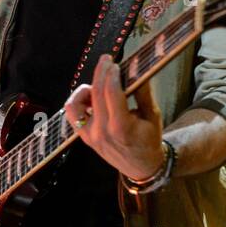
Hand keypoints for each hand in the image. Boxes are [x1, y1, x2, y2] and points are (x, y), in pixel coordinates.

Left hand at [62, 55, 164, 180]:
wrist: (141, 166)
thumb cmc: (149, 140)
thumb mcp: (153, 116)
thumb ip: (143, 92)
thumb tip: (136, 68)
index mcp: (121, 128)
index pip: (111, 94)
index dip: (111, 75)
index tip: (114, 63)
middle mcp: (102, 132)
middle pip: (96, 94)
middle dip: (101, 73)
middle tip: (106, 60)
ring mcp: (90, 135)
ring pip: (77, 103)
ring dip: (87, 88)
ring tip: (100, 85)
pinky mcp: (84, 137)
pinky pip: (72, 113)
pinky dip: (78, 101)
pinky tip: (91, 96)